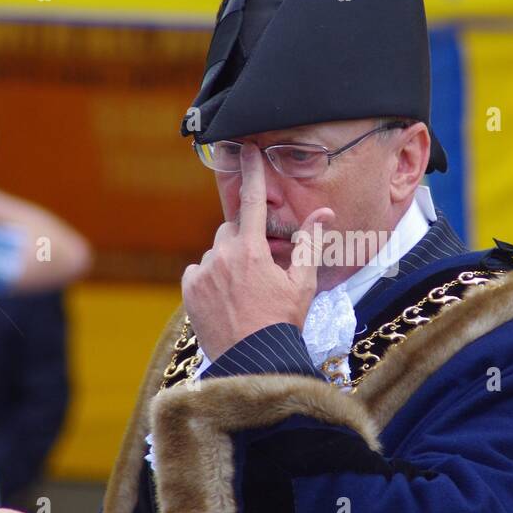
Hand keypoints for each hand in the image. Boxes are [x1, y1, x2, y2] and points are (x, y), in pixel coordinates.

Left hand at [181, 144, 333, 363]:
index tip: (248, 150)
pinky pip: (198, 273)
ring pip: (215, 254)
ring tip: (243, 293)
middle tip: (260, 269)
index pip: (251, 201)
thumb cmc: (283, 322)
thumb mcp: (302, 283)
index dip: (252, 173)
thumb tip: (323, 212)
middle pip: (231, 231)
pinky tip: (226, 300)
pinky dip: (209, 280)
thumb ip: (309, 243)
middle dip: (244, 241)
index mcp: (252, 250)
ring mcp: (203, 273)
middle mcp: (223, 256)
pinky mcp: (190, 291)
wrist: (255, 361)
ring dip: (227, 263)